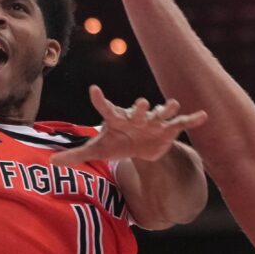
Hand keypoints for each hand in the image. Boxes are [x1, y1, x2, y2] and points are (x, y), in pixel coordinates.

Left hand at [50, 85, 206, 165]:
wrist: (138, 146)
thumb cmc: (116, 143)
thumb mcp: (97, 150)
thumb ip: (76, 155)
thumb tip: (51, 163)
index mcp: (116, 118)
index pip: (105, 108)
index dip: (99, 99)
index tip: (92, 90)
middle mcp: (136, 116)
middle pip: (137, 110)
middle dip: (140, 108)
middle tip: (141, 104)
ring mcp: (154, 121)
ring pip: (161, 112)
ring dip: (167, 109)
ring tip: (173, 104)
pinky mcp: (168, 128)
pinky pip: (181, 123)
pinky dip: (192, 119)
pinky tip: (203, 116)